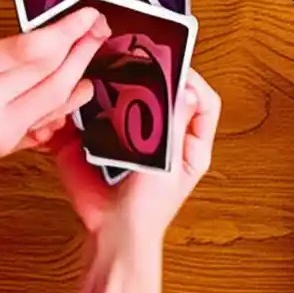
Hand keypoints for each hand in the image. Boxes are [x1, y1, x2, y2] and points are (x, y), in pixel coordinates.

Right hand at [0, 9, 109, 170]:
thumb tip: (49, 31)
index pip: (27, 49)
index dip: (65, 30)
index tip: (87, 15)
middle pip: (47, 72)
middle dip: (81, 46)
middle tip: (100, 26)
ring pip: (56, 97)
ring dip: (82, 70)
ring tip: (95, 47)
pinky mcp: (10, 146)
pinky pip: (50, 118)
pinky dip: (71, 99)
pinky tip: (84, 82)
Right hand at [52, 69, 220, 237]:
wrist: (111, 232)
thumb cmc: (147, 209)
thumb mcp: (170, 166)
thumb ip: (176, 129)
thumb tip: (187, 92)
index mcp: (191, 144)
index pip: (204, 102)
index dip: (194, 82)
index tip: (177, 69)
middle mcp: (165, 136)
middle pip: (169, 96)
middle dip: (157, 77)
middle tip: (142, 60)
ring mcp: (134, 136)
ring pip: (136, 99)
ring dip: (126, 85)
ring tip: (117, 71)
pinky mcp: (107, 140)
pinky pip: (102, 114)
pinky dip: (95, 102)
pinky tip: (90, 94)